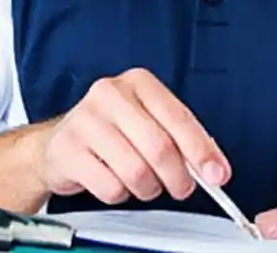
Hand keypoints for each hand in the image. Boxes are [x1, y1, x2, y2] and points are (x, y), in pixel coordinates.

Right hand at [35, 68, 229, 203]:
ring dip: (147, 188)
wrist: (59, 142)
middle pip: (158, 147)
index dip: (201, 150)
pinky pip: (110, 187)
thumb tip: (214, 169)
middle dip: (177, 177)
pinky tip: (115, 182)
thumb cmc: (112, 131)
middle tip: (181, 188)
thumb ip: (183, 140)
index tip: (217, 174)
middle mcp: (110, 94)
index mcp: (138, 82)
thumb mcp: (149, 122)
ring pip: (135, 171)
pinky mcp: (67, 150)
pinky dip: (120, 194)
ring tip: (144, 184)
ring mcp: (85, 120)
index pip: (178, 118)